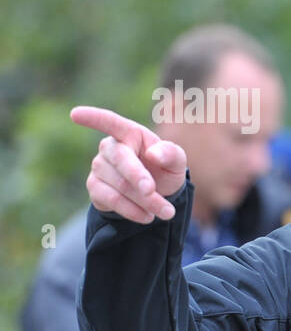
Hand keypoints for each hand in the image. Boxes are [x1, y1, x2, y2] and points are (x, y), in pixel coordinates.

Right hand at [71, 106, 187, 222]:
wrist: (158, 194)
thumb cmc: (165, 169)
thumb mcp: (176, 161)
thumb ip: (170, 154)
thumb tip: (153, 154)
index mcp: (130, 133)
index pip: (110, 122)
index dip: (93, 118)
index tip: (75, 114)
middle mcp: (109, 148)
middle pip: (122, 160)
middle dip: (140, 178)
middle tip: (154, 192)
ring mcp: (99, 167)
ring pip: (120, 185)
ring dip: (146, 201)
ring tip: (166, 211)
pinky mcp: (95, 188)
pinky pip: (111, 200)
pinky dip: (132, 210)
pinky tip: (147, 216)